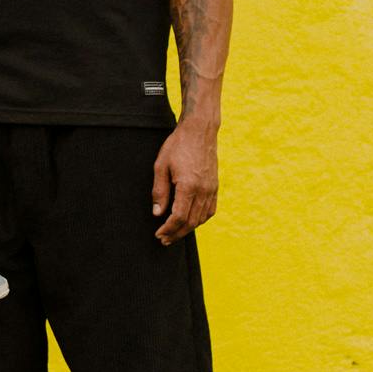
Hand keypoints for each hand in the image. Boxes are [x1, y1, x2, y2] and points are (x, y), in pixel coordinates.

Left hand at [151, 119, 218, 244]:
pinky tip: (191, 221)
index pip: (179, 217)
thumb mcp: (161, 165)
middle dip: (176, 234)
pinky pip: (210, 210)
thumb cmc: (178, 145)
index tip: (158, 234)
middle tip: (164, 240)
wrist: (200, 131)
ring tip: (174, 233)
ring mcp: (211, 189)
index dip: (168, 229)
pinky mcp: (215, 186)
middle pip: (191, 222)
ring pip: (201, 218)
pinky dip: (200, 220)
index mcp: (188, 186)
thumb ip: (159, 191)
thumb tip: (157, 213)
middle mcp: (203, 190)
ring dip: (187, 229)